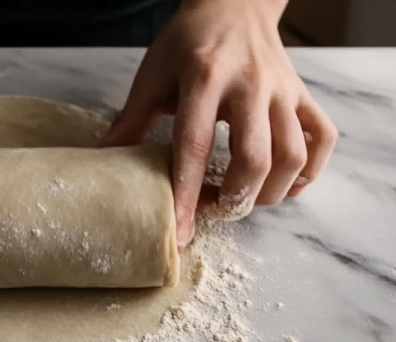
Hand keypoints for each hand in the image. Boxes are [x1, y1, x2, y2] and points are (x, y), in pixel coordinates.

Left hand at [102, 0, 337, 248]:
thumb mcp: (153, 75)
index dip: (187, 197)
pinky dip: (307, 172)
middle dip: (233, 200)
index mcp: (204, 79)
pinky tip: (282, 184)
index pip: (195, 149)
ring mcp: (282, 91)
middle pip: (254, 160)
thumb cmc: (189, 43)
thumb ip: (131, 121)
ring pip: (291, 158)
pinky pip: (321, 139)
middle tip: (213, 208)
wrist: (234, 2)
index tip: (180, 233)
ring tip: (242, 198)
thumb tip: (104, 163)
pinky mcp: (303, 95)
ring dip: (267, 193)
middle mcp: (250, 86)